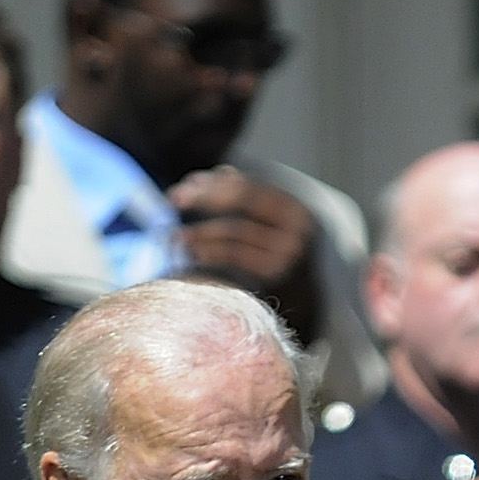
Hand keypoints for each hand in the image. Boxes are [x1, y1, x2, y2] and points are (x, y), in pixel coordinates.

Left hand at [166, 167, 323, 344]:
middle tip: (173, 199)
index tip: (184, 187)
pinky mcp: (276, 276)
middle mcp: (297, 228)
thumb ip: (248, 200)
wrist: (305, 308)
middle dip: (204, 196)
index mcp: (295, 210)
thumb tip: (222, 171)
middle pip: (242, 200)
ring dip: (199, 229)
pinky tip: (191, 252)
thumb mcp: (270, 227)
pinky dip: (207, 250)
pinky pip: (232, 255)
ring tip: (176, 236)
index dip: (213, 183)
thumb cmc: (277, 260)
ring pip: (233, 229)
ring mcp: (289, 253)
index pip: (248, 186)